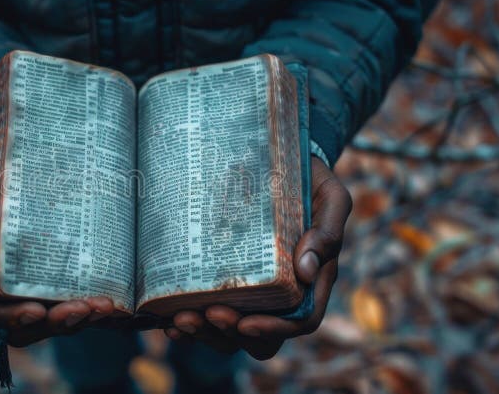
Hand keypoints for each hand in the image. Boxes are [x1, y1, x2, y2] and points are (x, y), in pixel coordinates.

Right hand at [0, 159, 116, 346]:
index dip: (13, 318)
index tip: (36, 310)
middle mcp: (6, 287)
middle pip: (32, 321)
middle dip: (57, 322)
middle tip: (79, 310)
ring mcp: (34, 277)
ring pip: (57, 313)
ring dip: (80, 316)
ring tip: (101, 306)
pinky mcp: (59, 262)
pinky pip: (76, 290)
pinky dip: (93, 300)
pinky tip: (112, 297)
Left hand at [163, 157, 351, 359]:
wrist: (281, 161)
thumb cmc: (311, 180)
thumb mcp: (330, 197)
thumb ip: (327, 231)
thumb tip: (305, 271)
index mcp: (311, 280)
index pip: (299, 321)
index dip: (273, 330)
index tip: (245, 323)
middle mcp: (282, 293)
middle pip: (260, 338)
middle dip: (230, 334)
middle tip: (207, 314)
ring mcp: (252, 290)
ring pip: (231, 334)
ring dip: (205, 334)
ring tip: (181, 318)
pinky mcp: (226, 280)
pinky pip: (208, 316)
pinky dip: (190, 326)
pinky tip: (169, 320)